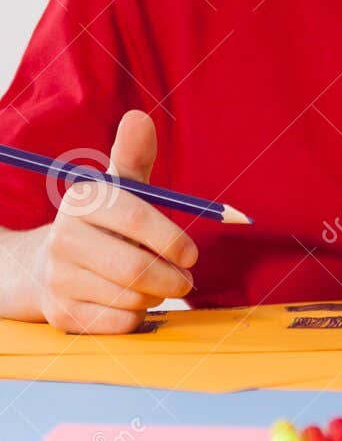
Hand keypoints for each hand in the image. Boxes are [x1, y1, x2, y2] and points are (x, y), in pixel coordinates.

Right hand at [32, 110, 198, 334]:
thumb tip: (139, 117)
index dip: (170, 238)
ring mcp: (59, 279)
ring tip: (159, 286)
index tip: (192, 254)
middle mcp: (64, 239)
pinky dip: (136, 317)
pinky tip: (136, 303)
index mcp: (82, 201)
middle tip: (186, 280)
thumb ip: (134, 155)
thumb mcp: (121, 187)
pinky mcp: (62, 315)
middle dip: (170, 277)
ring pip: (128, 298)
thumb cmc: (105, 220)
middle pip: (133, 267)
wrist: (52, 265)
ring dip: (155, 296)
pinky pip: (115, 324)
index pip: (135, 218)